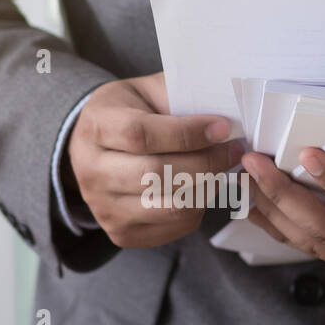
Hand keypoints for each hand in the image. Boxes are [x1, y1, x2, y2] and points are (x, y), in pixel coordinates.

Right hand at [67, 71, 243, 247]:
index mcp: (95, 128)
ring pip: (169, 206)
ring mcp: (104, 208)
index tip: (221, 128)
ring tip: (221, 167)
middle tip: (233, 150)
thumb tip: (225, 114)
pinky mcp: (122, 233)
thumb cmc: (129, 113)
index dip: (186, 133)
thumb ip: (180, 97)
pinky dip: (198, 207)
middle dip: (205, 163)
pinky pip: (174, 227)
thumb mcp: (147, 91)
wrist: (95, 148)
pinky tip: (202, 186)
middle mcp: (91, 172)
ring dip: (207, 186)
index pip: (140, 135)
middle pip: (154, 175)